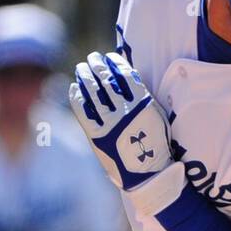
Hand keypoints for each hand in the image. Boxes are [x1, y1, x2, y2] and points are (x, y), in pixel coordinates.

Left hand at [69, 51, 173, 191]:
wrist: (146, 174)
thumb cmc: (154, 143)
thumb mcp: (156, 115)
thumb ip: (143, 97)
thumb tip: (127, 77)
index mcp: (142, 104)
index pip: (125, 74)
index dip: (115, 62)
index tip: (109, 56)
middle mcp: (125, 110)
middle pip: (106, 79)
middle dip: (97, 65)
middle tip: (92, 58)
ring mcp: (109, 123)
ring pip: (92, 92)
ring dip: (84, 76)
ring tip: (81, 68)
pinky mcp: (96, 135)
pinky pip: (82, 111)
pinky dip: (76, 97)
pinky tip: (74, 88)